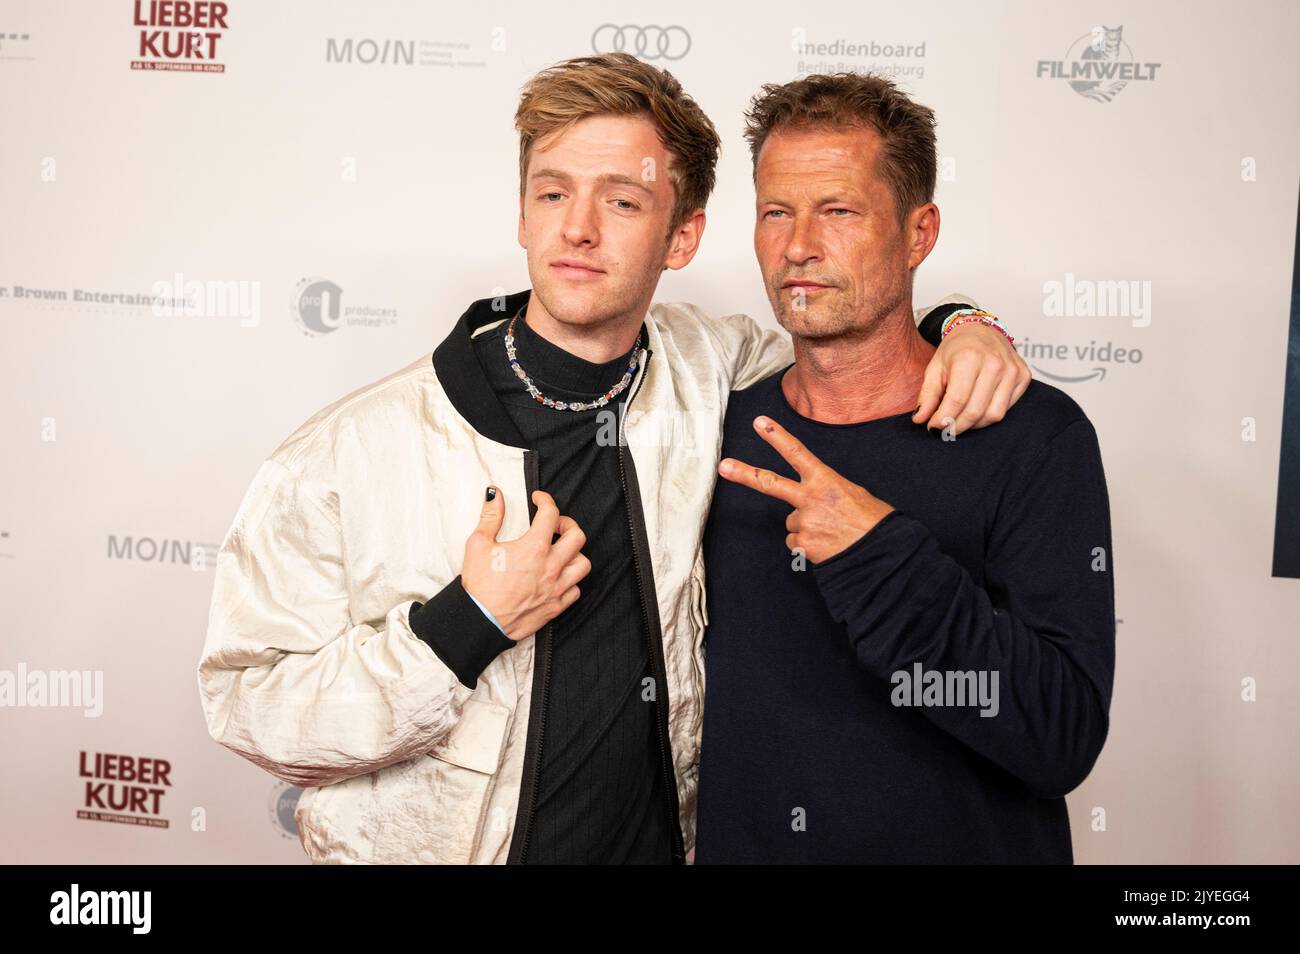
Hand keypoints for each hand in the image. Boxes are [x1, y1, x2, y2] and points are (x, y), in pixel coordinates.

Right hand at [461, 488, 589, 640]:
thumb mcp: (479, 544)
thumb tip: (495, 494)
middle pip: (577, 536)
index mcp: (534, 548)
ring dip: (573, 553)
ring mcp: (556, 588)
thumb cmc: (479, 586)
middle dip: (568, 524)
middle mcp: (551, 567)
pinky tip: (558, 577)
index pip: (550, 513)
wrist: (480, 622)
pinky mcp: (556, 607)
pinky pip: (576, 590)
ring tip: (559, 551)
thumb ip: (490, 516)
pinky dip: (571, 580)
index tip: (539, 500)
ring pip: (582, 564)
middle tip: (555, 525)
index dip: (545, 500)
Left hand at [718, 416, 892, 564]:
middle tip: (724, 466)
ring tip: (832, 533)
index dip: (776, 436)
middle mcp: (810, 499)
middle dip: (744, 474)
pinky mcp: (803, 546)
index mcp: (826, 481)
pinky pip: (797, 543)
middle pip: (770, 483)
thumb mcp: (855, 495)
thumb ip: (828, 491)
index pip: (797, 453)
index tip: (759, 423)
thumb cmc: (874, 523)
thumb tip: (815, 500)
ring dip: (807, 527)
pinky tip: (829, 546)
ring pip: (792, 522)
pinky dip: (809, 546)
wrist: (883, 555)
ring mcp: (804, 523)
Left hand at [913, 320, 1029, 434]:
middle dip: (956, 427)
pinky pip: (1007, 408)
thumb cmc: (956, 350)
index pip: (956, 400)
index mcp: (969, 358)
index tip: (933, 427)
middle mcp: (994, 363)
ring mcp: (1012, 370)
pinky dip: (990, 415)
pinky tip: (977, 410)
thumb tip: (919, 419)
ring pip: (994, 415)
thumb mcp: (935, 368)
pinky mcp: (1024, 376)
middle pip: (975, 411)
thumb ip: (927, 395)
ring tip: (960, 421)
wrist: (981, 329)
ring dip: (974, 425)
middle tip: (945, 430)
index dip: (943, 419)